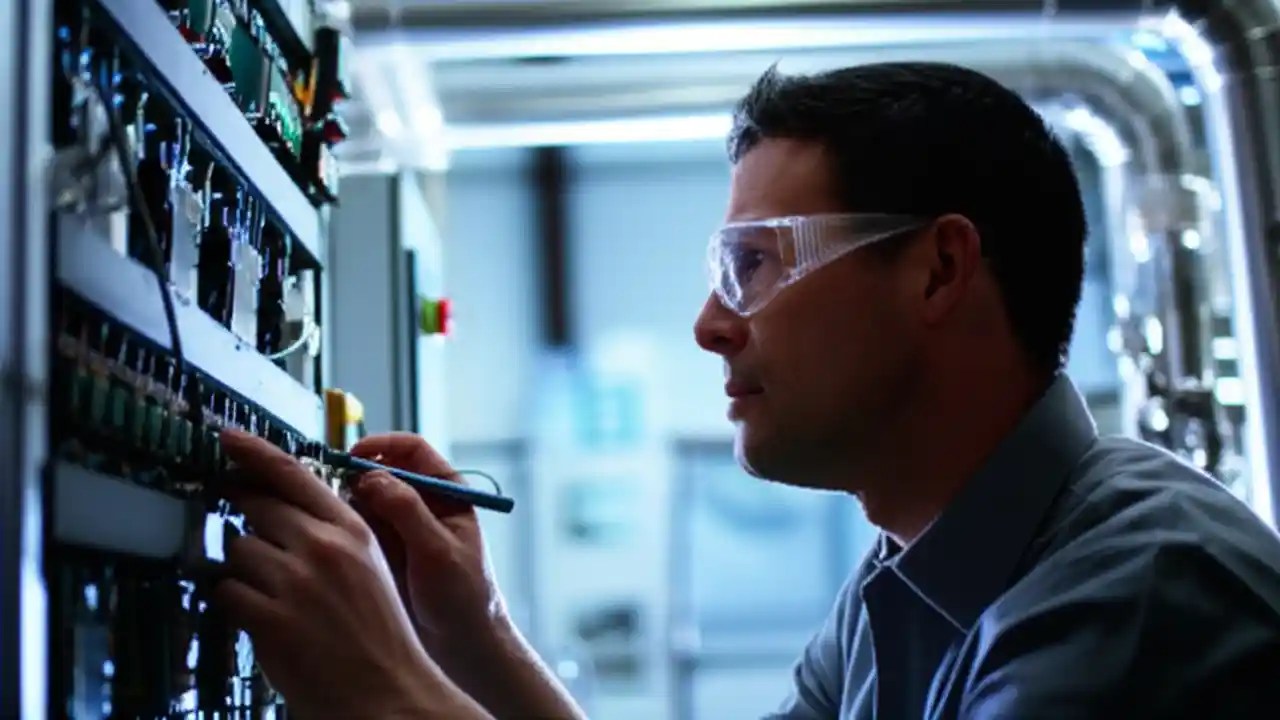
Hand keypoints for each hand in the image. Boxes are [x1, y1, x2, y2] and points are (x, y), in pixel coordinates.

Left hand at [213, 428, 491, 719]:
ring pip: (237, 550)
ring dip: (244, 569)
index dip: (254, 452)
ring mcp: (294, 583)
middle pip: (255, 506)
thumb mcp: (370, 567)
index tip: (228, 436)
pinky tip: (261, 618)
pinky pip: (226, 592)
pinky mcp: (269, 620)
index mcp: (352, 530)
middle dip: (244, 517)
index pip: (293, 474)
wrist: (389, 693)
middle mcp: (323, 547)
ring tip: (273, 596)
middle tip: (250, 534)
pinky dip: (235, 603)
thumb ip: (332, 535)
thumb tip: (282, 513)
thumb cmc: (380, 636)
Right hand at [344, 432, 503, 651]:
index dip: (384, 446)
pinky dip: (344, 526)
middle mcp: (421, 504)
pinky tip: (335, 539)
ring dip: (347, 502)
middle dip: (358, 475)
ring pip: (366, 498)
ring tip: (333, 519)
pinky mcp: (383, 549)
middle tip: (334, 490)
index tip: (354, 455)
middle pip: (383, 471)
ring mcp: (401, 527)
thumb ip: (407, 510)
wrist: (462, 645)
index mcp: (446, 493)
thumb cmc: (464, 596)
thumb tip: (372, 477)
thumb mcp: (437, 550)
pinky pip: (358, 526)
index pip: (413, 451)